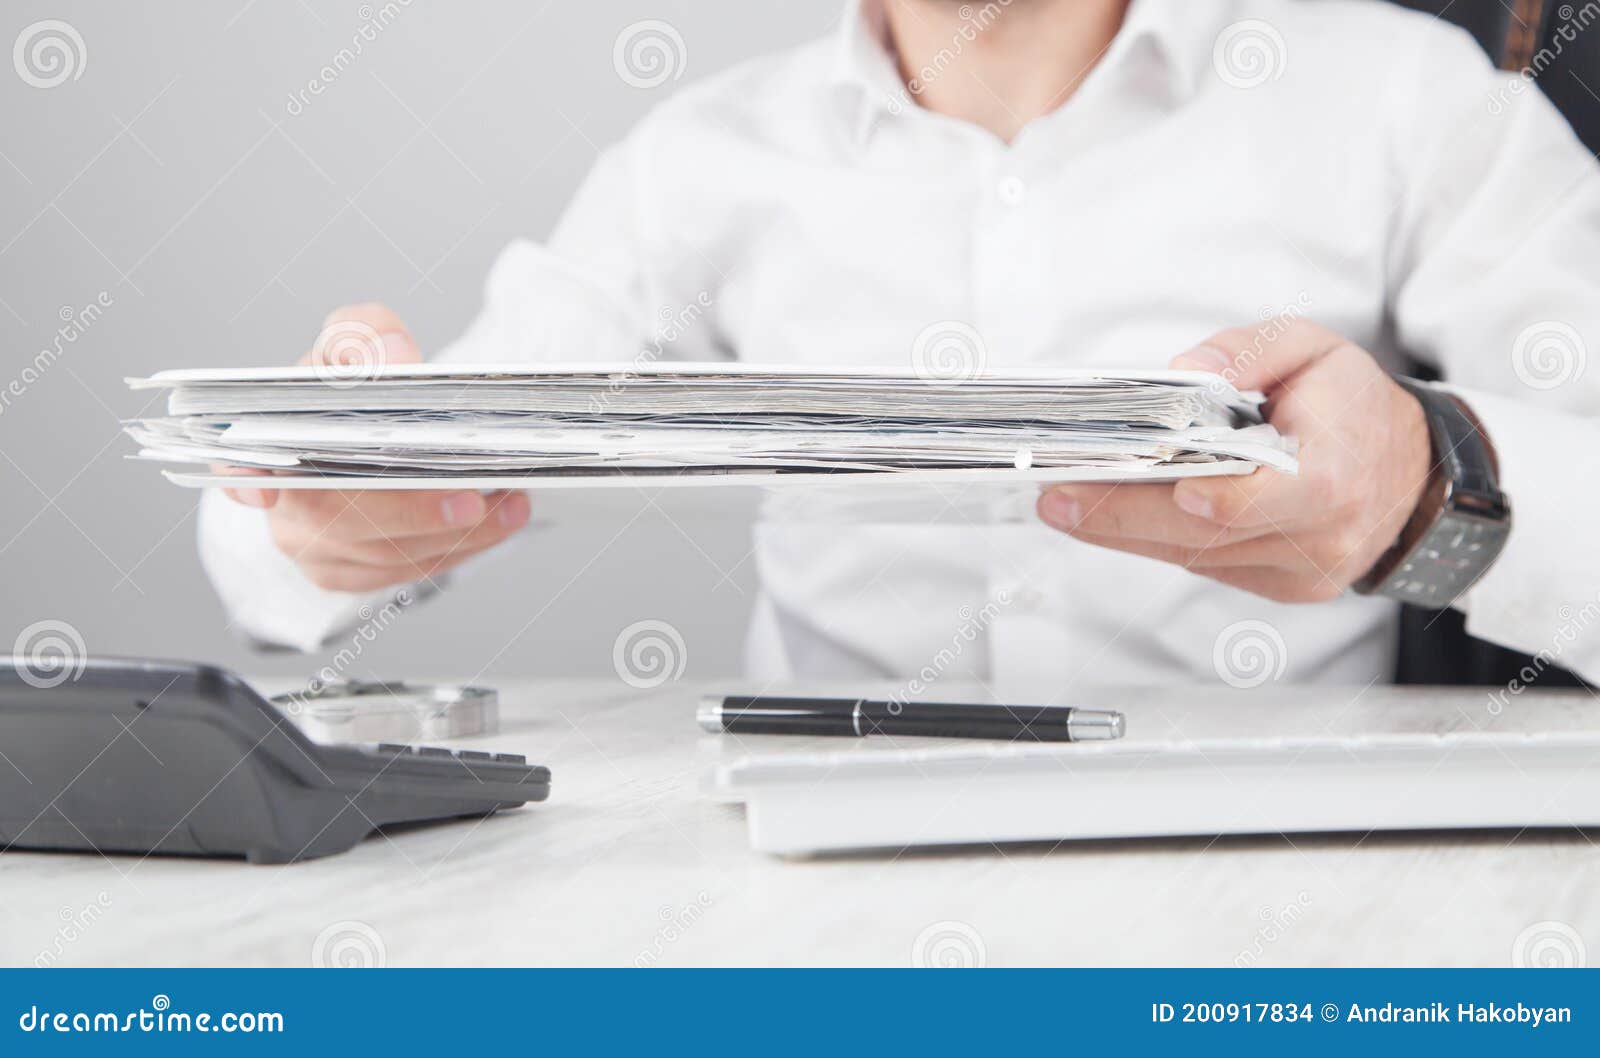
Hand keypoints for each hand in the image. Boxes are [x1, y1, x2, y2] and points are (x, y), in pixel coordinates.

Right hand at [219, 302, 530, 592]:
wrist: (351, 438)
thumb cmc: (342, 395)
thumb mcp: (347, 347)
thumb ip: (363, 336)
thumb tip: (396, 353)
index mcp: (264, 444)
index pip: (239, 463)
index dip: (247, 476)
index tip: (267, 486)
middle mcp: (284, 505)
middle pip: (341, 520)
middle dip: (412, 513)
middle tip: (472, 498)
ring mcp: (316, 549)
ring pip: (387, 554)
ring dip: (457, 532)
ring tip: (509, 501)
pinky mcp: (354, 574)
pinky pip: (411, 569)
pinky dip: (464, 545)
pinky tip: (500, 518)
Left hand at [1036, 320, 1432, 602]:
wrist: (1413, 472)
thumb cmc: (1353, 404)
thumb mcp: (1312, 348)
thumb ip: (1251, 350)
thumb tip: (1189, 371)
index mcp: (1336, 473)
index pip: (1263, 498)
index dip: (1209, 496)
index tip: (1155, 480)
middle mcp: (1321, 535)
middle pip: (1207, 535)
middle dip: (1124, 515)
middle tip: (1058, 498)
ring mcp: (1302, 571)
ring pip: (1195, 555)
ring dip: (1128, 529)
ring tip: (1068, 502)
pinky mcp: (1283, 588)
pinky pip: (1208, 566)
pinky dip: (1163, 539)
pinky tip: (1119, 515)